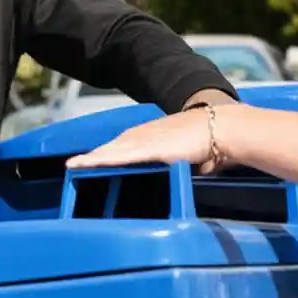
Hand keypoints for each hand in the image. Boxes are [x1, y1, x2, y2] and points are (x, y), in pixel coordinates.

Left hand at [66, 107, 230, 173]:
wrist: (223, 128)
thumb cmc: (213, 142)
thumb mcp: (189, 152)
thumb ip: (181, 161)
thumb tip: (191, 170)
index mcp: (152, 134)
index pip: (123, 145)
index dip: (107, 152)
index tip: (91, 160)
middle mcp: (144, 135)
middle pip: (112, 147)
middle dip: (94, 156)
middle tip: (74, 164)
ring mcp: (145, 141)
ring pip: (111, 151)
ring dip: (92, 159)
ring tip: (74, 166)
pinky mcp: (149, 149)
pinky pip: (119, 156)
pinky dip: (102, 160)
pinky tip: (87, 164)